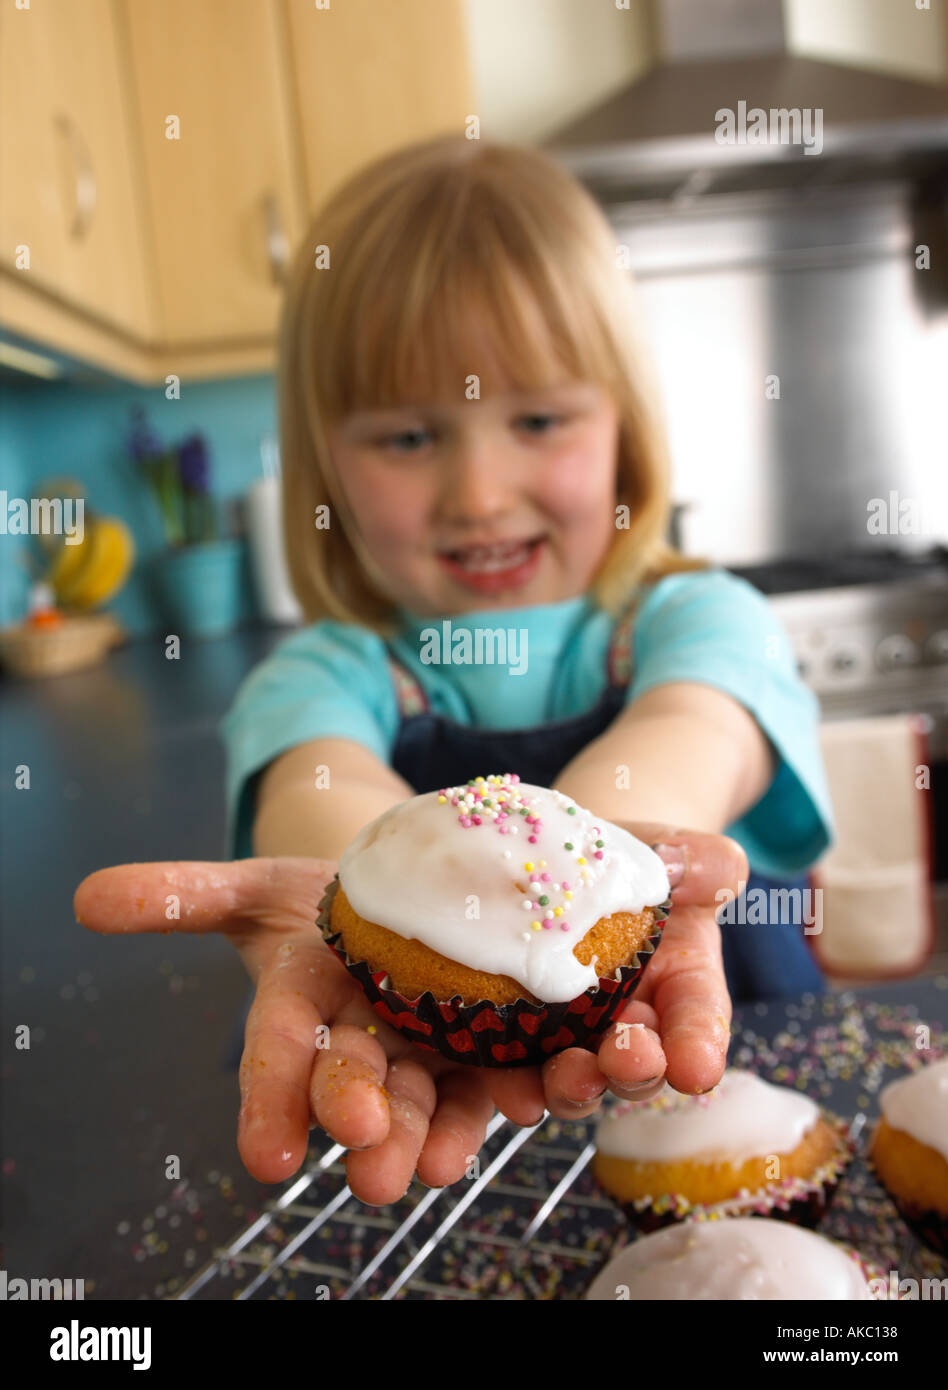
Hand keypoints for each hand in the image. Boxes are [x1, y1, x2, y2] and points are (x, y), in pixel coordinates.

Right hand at [73, 828, 743, 1203]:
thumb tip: (87, 899)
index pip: (285, 1048)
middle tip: (379, 1171)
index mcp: (317, 998)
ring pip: (461, 1088)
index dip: (275, 1094)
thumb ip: (185, 893)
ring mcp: (452, 1041)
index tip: (269, 1156)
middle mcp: (383, 1034)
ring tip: (469, 1157)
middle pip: (376, 1082)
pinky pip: (542, 1056)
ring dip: (470, 1122)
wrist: (428, 885)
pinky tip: (582, 1080)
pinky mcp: (519, 1036)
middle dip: (376, 1123)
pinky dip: (565, 1069)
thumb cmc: (331, 896)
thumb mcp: (259, 885)